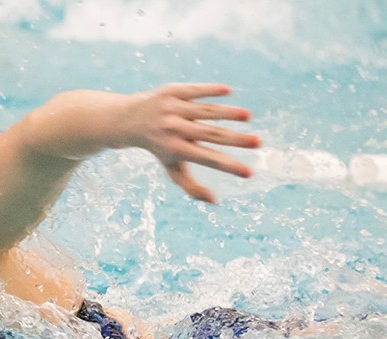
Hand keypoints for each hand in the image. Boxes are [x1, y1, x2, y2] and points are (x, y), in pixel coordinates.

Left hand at [128, 83, 260, 202]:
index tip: (249, 173)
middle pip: (209, 134)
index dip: (227, 166)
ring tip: (248, 117)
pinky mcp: (172, 91)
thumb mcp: (171, 168)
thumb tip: (214, 201)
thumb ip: (191, 186)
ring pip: (204, 110)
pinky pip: (194, 90)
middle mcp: (173, 128)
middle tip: (258, 143)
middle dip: (234, 139)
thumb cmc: (160, 147)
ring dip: (227, 113)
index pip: (206, 158)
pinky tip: (228, 91)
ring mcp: (172, 108)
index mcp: (175, 149)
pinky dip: (210, 90)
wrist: (128, 120)